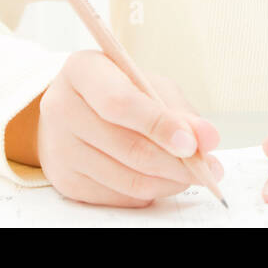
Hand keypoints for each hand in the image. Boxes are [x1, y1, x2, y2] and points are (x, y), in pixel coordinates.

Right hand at [37, 49, 223, 206]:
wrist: (72, 112)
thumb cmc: (117, 91)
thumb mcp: (148, 85)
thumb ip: (178, 110)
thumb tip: (208, 138)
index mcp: (82, 70)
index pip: (120, 102)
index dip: (159, 125)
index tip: (191, 144)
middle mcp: (61, 107)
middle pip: (127, 146)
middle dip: (175, 163)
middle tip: (206, 168)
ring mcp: (59, 148)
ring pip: (127, 179)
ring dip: (168, 182)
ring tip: (188, 174)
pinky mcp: (65, 181)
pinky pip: (119, 197)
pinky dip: (149, 192)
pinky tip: (159, 179)